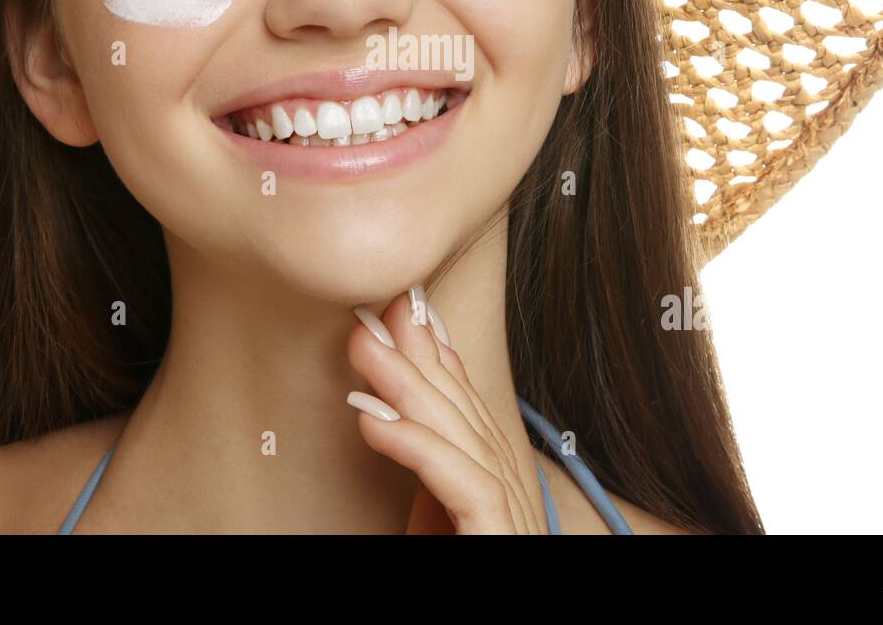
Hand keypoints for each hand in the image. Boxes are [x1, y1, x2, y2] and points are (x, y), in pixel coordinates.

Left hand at [346, 285, 544, 533]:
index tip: (399, 317)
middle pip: (468, 414)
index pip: (471, 413)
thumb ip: (426, 478)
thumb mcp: (436, 524)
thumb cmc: (451, 574)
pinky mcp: (503, 540)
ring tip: (365, 346)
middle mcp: (517, 500)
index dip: (438, 359)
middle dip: (421, 356)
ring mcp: (516, 521)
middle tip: (380, 309)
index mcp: (502, 492)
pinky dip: (419, 447)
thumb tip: (387, 412)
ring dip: (408, 386)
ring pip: (464, 438)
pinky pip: (467, 486)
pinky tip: (373, 420)